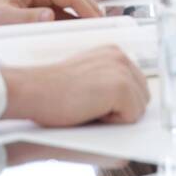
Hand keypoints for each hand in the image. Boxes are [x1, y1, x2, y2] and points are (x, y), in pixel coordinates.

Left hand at [0, 0, 101, 25]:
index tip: (97, 18)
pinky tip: (81, 32)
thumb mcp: (2, 16)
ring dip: (85, 13)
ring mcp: (43, 0)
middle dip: (91, 7)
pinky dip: (74, 21)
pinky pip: (63, 14)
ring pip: (72, 4)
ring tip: (98, 28)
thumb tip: (50, 16)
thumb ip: (25, 17)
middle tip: (104, 23)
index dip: (85, 5)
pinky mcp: (41, 10)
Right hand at [1, 46, 149, 125]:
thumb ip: (108, 81)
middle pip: (143, 96)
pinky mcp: (121, 87)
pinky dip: (113, 122)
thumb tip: (130, 102)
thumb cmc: (52, 90)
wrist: (33, 90)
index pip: (136, 84)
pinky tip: (90, 110)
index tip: (97, 103)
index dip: (119, 102)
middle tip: (90, 106)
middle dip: (122, 109)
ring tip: (89, 107)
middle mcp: (121, 57)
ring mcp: (122, 71)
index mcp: (113, 53)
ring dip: (117, 115)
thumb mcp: (87, 78)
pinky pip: (132, 117)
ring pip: (139, 108)